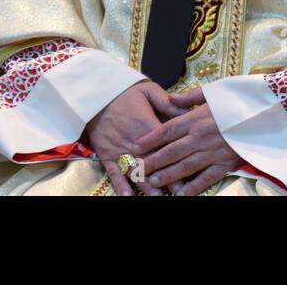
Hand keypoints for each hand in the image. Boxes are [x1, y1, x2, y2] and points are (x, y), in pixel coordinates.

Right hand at [84, 80, 184, 195]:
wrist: (96, 96)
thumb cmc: (125, 92)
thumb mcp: (149, 91)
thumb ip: (168, 103)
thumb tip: (189, 110)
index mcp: (147, 126)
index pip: (166, 146)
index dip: (178, 160)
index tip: (190, 173)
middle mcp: (135, 142)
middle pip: (154, 163)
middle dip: (166, 179)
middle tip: (179, 192)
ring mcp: (120, 150)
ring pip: (136, 172)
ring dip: (147, 186)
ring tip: (158, 197)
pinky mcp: (107, 155)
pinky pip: (114, 173)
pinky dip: (121, 186)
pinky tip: (129, 196)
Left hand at [135, 87, 243, 195]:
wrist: (264, 114)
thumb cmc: (237, 101)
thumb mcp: (213, 92)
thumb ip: (190, 96)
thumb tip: (170, 99)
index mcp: (196, 118)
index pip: (167, 130)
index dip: (150, 139)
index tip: (136, 146)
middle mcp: (201, 136)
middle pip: (172, 151)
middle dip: (153, 161)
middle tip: (138, 169)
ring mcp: (213, 152)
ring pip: (185, 166)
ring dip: (167, 175)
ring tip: (152, 182)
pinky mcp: (225, 163)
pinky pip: (206, 178)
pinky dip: (194, 187)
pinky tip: (182, 195)